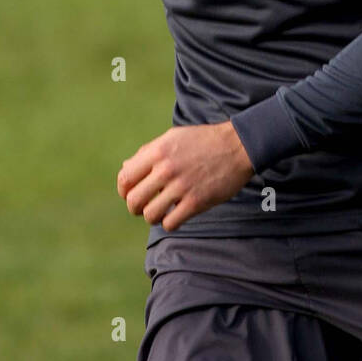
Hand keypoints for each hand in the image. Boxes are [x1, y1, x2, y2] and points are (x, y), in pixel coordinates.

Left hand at [116, 121, 254, 231]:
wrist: (237, 146)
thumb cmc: (203, 140)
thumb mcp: (172, 137)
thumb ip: (148, 152)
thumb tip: (126, 168)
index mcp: (158, 151)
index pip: (125, 178)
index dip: (124, 190)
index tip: (131, 193)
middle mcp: (166, 169)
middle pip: (134, 200)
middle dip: (135, 208)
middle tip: (143, 207)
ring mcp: (182, 186)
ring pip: (150, 215)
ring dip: (152, 217)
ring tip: (160, 212)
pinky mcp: (197, 201)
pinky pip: (171, 223)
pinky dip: (169, 223)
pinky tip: (176, 215)